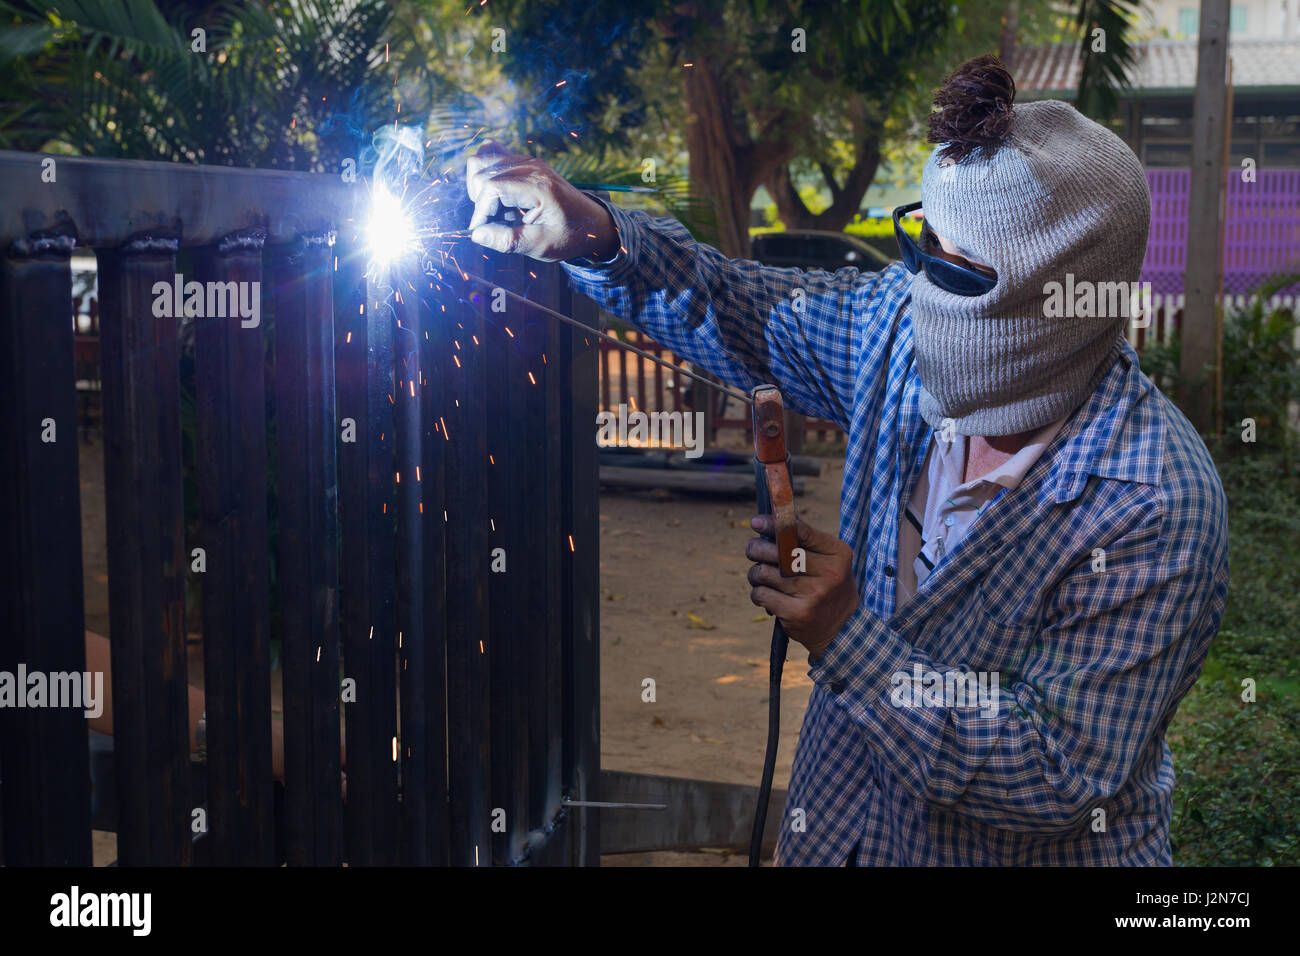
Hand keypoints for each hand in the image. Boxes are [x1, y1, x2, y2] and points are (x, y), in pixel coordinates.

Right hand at [465, 141, 617, 260]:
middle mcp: (532, 167)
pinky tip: (499, 197)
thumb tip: (477, 234)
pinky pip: (493, 155)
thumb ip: (508, 241)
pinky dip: (487, 175)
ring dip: (480, 186)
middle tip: (495, 223)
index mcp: (539, 186)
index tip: (481, 232)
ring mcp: (528, 161)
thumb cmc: (569, 236)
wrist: (592, 223)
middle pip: (482, 170)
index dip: (480, 211)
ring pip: (483, 158)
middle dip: (480, 200)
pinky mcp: (525, 162)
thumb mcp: (540, 245)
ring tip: (495, 209)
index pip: (492, 187)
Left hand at [746, 515, 859, 659]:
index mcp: (838, 554)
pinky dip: (757, 592)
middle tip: (753, 550)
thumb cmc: (829, 585)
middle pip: (778, 552)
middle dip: (757, 548)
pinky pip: (761, 594)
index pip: (801, 532)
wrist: (843, 629)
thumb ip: (805, 538)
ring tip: (759, 576)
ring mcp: (813, 595)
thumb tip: (774, 516)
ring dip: (755, 573)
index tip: (756, 521)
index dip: (775, 524)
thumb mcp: (830, 559)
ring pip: (764, 573)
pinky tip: (765, 594)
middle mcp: (828, 573)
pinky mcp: (797, 614)